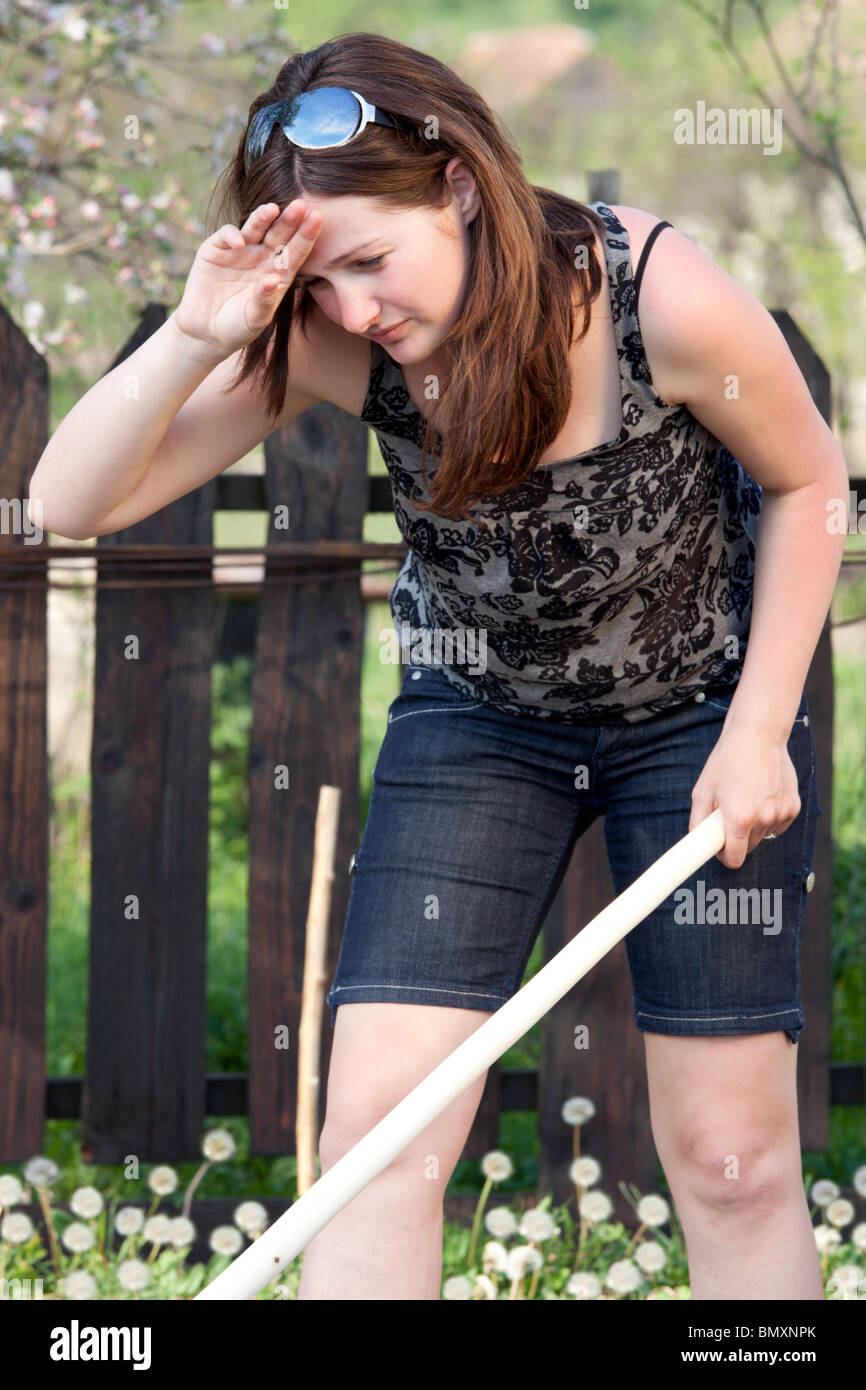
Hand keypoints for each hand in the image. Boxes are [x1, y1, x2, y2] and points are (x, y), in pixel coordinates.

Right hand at [173, 200, 322, 355]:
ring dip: (263, 217)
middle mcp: (262, 258)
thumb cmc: (236, 328)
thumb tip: (272, 279)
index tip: (317, 219)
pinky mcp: (216, 249)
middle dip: (289, 220)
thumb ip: (264, 301)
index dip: (306, 235)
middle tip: (300, 205)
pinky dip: (232, 235)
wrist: (205, 332)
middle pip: (279, 234)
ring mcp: (240, 251)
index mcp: (278, 273)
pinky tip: (239, 242)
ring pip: (255, 228)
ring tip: (271, 210)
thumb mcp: (254, 319)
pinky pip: (227, 235)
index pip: (296, 251)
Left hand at [688, 724, 800, 868]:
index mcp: (740, 818)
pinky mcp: (794, 807)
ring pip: (763, 835)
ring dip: (754, 826)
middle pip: (749, 847)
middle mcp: (764, 819)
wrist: (758, 735)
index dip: (724, 856)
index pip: (734, 859)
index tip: (719, 848)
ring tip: (746, 797)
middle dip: (737, 837)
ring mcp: (782, 813)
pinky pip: (778, 825)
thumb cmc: (727, 761)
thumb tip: (697, 842)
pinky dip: (769, 817)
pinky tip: (762, 795)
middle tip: (729, 814)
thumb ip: (697, 822)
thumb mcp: (703, 790)